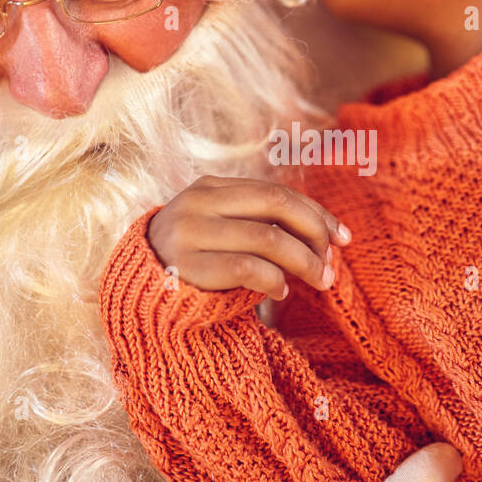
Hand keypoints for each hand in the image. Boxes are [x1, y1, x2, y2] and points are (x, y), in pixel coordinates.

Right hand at [147, 174, 351, 300]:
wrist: (138, 295)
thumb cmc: (195, 264)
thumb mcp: (223, 232)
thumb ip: (261, 225)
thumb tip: (327, 237)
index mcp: (211, 187)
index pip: (277, 192)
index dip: (316, 213)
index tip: (343, 238)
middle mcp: (199, 202)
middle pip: (276, 205)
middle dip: (314, 233)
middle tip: (332, 263)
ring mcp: (189, 232)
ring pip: (267, 238)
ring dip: (304, 262)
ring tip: (319, 281)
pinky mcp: (186, 265)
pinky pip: (247, 267)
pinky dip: (273, 280)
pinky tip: (281, 292)